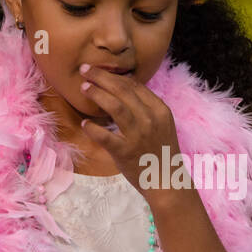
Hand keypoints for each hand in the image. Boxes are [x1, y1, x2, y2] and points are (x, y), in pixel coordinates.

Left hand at [77, 64, 180, 199]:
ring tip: (84, 88)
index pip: (134, 85)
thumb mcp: (162, 124)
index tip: (99, 70)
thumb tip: (126, 87)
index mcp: (159, 110)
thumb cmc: (161, 152)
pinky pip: (106, 137)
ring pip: (115, 107)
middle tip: (85, 70)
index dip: (115, 75)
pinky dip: (93, 128)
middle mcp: (150, 119)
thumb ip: (146, 107)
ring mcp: (138, 136)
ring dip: (97, 94)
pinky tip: (84, 123)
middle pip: (123, 90)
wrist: (167, 181)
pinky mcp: (126, 152)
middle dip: (102, 77)